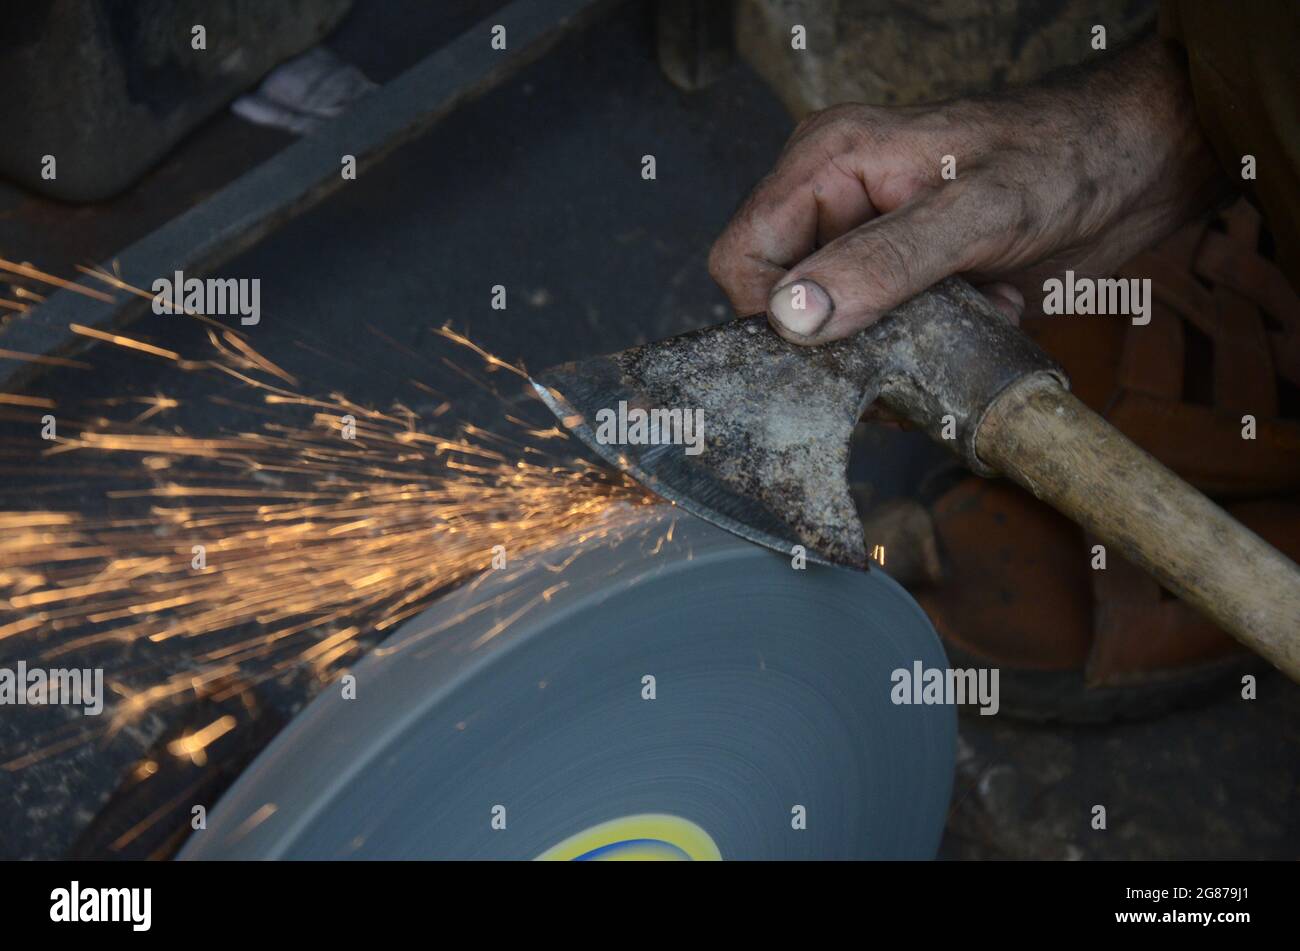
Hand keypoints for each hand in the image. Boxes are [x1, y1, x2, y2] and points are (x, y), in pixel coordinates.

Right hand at [708, 35, 1229, 343]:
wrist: (1147, 160)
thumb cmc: (1071, 159)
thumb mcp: (977, 213)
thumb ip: (884, 264)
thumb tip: (795, 318)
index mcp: (829, 163)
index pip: (743, 257)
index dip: (773, 315)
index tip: (834, 348)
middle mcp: (836, 200)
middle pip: (780, 301)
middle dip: (835, 343)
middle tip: (905, 350)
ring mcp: (869, 239)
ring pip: (828, 328)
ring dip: (885, 351)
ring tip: (952, 327)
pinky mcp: (904, 275)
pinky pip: (876, 334)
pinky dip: (918, 348)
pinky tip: (974, 319)